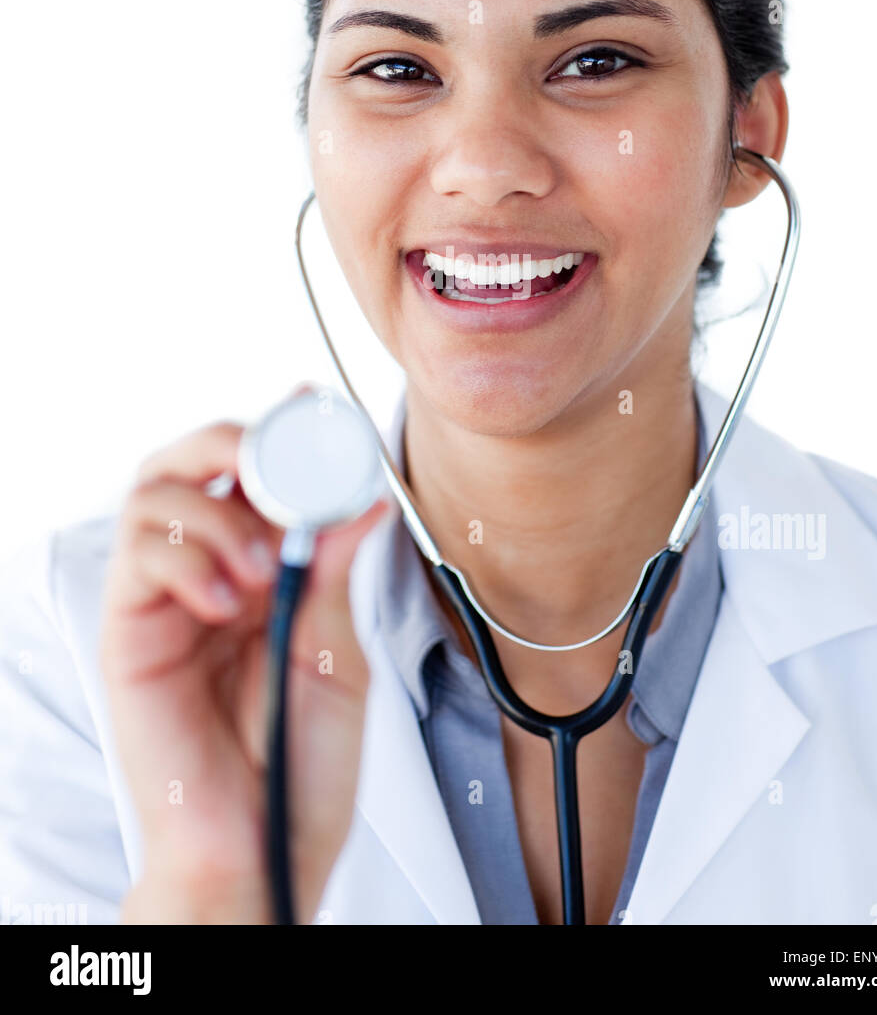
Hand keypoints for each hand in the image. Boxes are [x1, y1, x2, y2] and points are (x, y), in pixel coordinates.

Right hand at [100, 414, 389, 923]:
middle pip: (189, 463)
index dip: (282, 433)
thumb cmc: (300, 764)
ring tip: (266, 572)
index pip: (255, 475)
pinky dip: (190, 558)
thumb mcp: (339, 655)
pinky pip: (139, 558)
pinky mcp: (130, 634)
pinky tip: (230, 600)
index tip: (318, 408)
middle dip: (232, 442)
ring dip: (220, 513)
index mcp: (265, 570)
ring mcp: (165, 600)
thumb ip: (338, 575)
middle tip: (275, 463)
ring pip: (158, 495)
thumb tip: (363, 497)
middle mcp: (210, 572)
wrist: (264, 851)